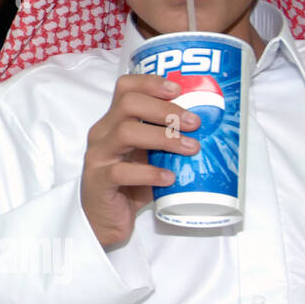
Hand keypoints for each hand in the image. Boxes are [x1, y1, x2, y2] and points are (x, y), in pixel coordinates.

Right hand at [81, 74, 201, 247]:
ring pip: (126, 132)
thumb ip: (163, 140)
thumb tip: (206, 127)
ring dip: (164, 137)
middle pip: (128, 103)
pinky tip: (169, 177)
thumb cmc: (129, 184)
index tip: (179, 89)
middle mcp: (102, 133)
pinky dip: (150, 172)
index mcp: (112, 121)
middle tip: (195, 123)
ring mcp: (98, 156)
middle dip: (166, 109)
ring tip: (190, 148)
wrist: (103, 219)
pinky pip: (122, 171)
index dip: (151, 83)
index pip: (125, 88)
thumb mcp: (146, 155)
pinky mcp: (99, 181)